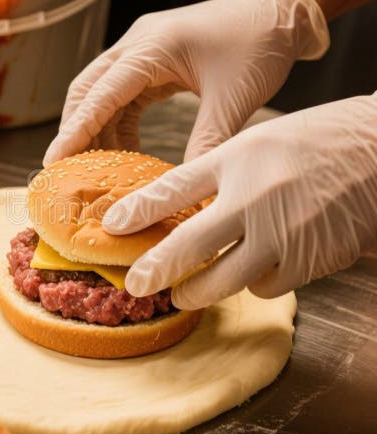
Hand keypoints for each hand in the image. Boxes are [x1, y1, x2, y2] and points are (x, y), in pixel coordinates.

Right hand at [43, 0, 328, 166]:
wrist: (279, 11)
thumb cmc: (259, 46)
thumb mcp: (234, 100)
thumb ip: (207, 143)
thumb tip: (184, 187)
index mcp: (154, 47)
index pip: (101, 93)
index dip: (76, 130)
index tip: (54, 160)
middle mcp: (138, 43)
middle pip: (87, 89)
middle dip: (74, 129)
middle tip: (65, 169)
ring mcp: (141, 48)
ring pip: (99, 92)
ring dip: (95, 128)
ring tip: (96, 166)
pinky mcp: (150, 59)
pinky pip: (120, 93)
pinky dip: (116, 122)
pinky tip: (124, 148)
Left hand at [102, 95, 376, 308]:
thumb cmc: (320, 142)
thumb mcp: (261, 140)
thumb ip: (221, 172)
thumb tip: (182, 210)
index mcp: (238, 158)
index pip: (174, 187)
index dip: (138, 211)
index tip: (112, 227)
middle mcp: (254, 196)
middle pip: (189, 244)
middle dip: (155, 270)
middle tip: (136, 284)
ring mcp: (282, 232)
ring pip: (224, 279)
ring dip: (200, 290)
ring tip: (185, 293)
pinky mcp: (309, 260)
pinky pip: (264, 285)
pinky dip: (255, 282)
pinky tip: (258, 267)